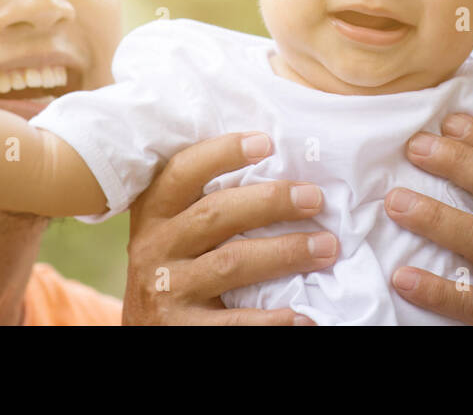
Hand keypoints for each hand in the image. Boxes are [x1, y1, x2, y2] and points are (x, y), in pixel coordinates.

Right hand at [123, 132, 339, 324]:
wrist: (146, 332)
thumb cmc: (175, 267)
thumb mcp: (173, 230)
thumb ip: (203, 201)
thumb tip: (275, 164)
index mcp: (154, 213)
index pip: (182, 171)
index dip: (222, 152)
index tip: (266, 141)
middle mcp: (155, 247)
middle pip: (216, 214)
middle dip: (271, 202)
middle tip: (315, 197)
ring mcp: (167, 290)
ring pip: (231, 263)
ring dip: (285, 252)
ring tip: (327, 247)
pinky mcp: (182, 330)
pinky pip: (235, 322)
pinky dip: (273, 318)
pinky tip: (305, 314)